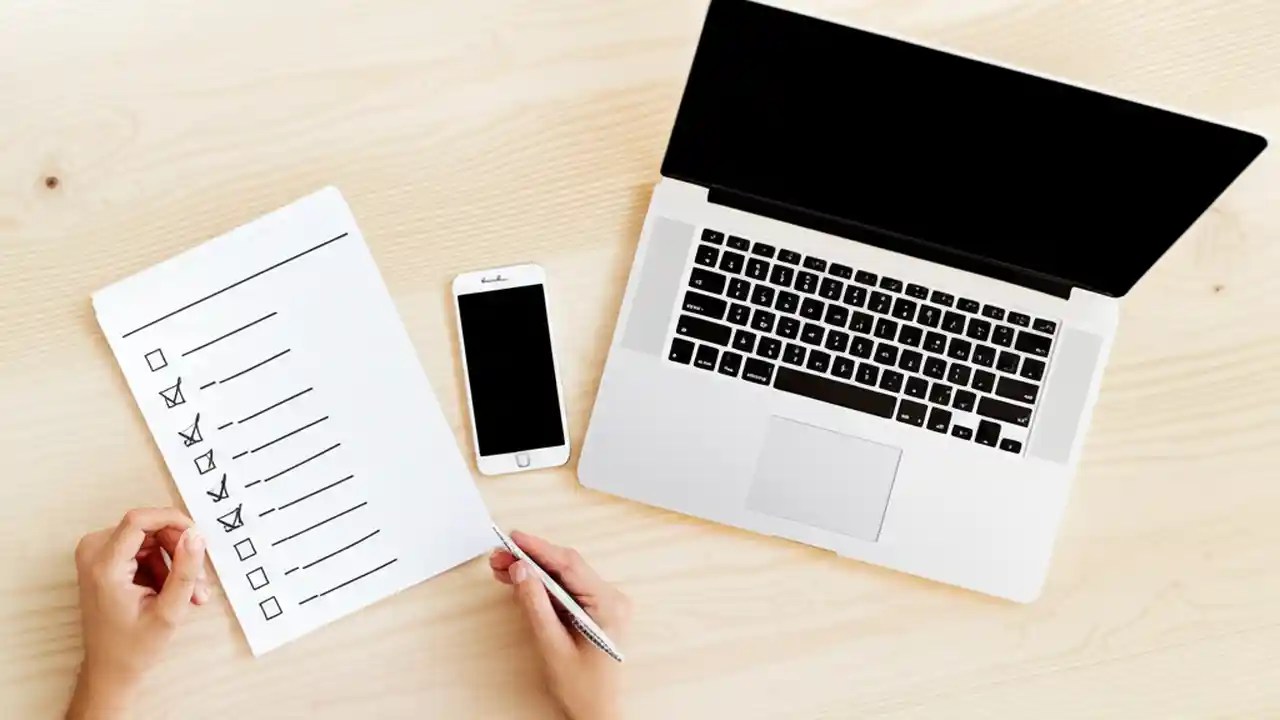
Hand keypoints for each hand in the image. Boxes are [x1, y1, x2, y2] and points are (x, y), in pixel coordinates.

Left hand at [66, 508, 209, 719]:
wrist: (109, 669)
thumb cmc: (134, 647)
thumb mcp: (169, 611)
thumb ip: (185, 570)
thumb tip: (196, 535)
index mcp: (104, 567)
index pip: (139, 520)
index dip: (172, 520)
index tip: (198, 536)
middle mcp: (92, 554)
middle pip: (146, 528)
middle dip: (178, 549)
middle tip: (198, 579)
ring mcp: (95, 556)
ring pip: (148, 538)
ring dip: (173, 561)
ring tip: (191, 593)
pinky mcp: (102, 561)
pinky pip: (141, 549)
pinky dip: (161, 565)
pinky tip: (173, 590)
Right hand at [490, 531, 630, 719]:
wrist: (600, 713)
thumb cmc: (585, 689)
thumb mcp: (553, 646)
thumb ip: (536, 606)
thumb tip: (520, 571)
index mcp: (609, 605)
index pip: (570, 565)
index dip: (539, 548)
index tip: (514, 538)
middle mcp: (611, 599)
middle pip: (566, 567)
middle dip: (531, 559)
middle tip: (499, 556)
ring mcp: (605, 604)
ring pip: (565, 577)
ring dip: (534, 571)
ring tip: (503, 567)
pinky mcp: (595, 611)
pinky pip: (568, 590)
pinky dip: (544, 585)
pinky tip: (521, 581)